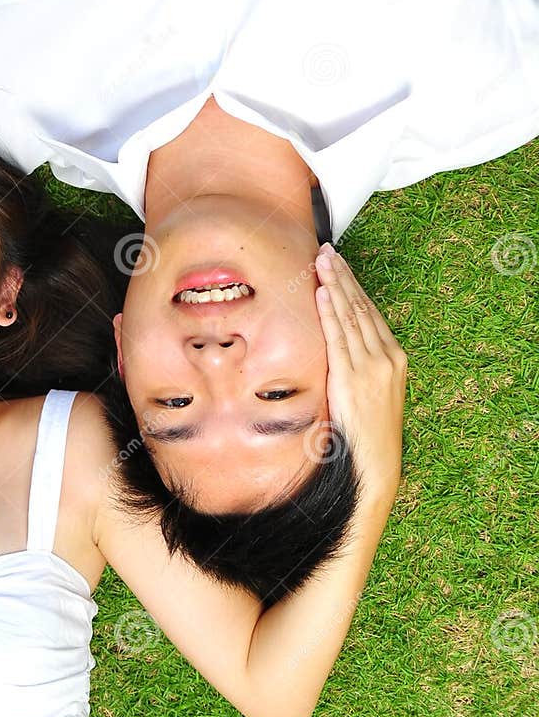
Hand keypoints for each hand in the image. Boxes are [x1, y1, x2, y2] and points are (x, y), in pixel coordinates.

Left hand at [314, 245, 407, 508]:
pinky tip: (322, 294)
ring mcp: (372, 367)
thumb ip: (356, 368)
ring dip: (335, 286)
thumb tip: (333, 350)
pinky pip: (339, 339)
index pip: (370, 313)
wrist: (374, 464)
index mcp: (393, 359)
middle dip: (343, 278)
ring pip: (351, 318)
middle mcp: (386, 358)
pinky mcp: (353, 379)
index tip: (339, 265)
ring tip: (321, 263)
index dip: (353, 286)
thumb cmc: (365, 433)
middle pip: (361, 308)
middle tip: (327, 252)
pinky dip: (330, 313)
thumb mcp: (368, 393)